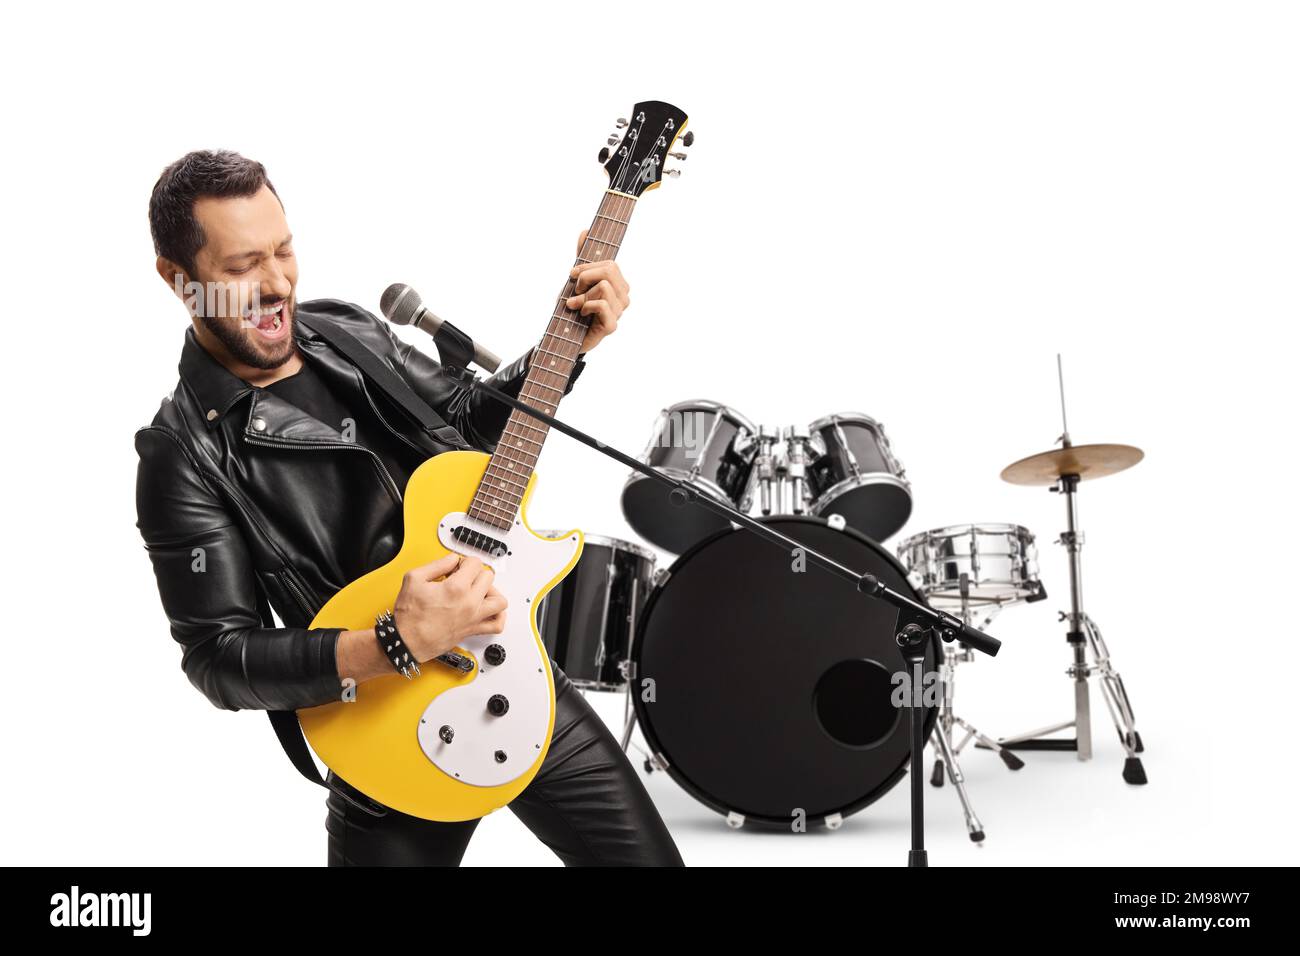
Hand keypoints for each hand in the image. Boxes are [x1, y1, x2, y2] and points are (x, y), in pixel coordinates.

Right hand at [392, 554, 506, 661]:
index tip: (456, 568)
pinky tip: (487, 610)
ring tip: (478, 591)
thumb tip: (453, 559)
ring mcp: (473, 618)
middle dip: (475, 574)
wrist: (406, 642)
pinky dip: (498, 616)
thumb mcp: (414, 579)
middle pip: (488, 577)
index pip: (475, 563)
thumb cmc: (409, 616)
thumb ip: (437, 565)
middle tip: (463, 578)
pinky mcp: (472, 630)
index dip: (464, 562)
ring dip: (491, 592)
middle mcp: (469, 603)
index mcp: (456, 588)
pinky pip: (497, 625)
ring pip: (499, 600)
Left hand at [566, 229, 630, 353]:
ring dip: (582, 296)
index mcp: (618, 284)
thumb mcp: (575, 279)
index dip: (587, 267)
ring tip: (577, 306)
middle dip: (585, 278)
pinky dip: (586, 306)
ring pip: (604, 286)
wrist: (564, 336)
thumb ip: (582, 256)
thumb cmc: (573, 308)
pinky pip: (601, 304)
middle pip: (609, 271)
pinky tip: (582, 314)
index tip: (573, 276)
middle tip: (576, 292)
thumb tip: (585, 230)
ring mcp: (619, 311)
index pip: (609, 264)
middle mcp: (623, 297)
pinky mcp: (612, 325)